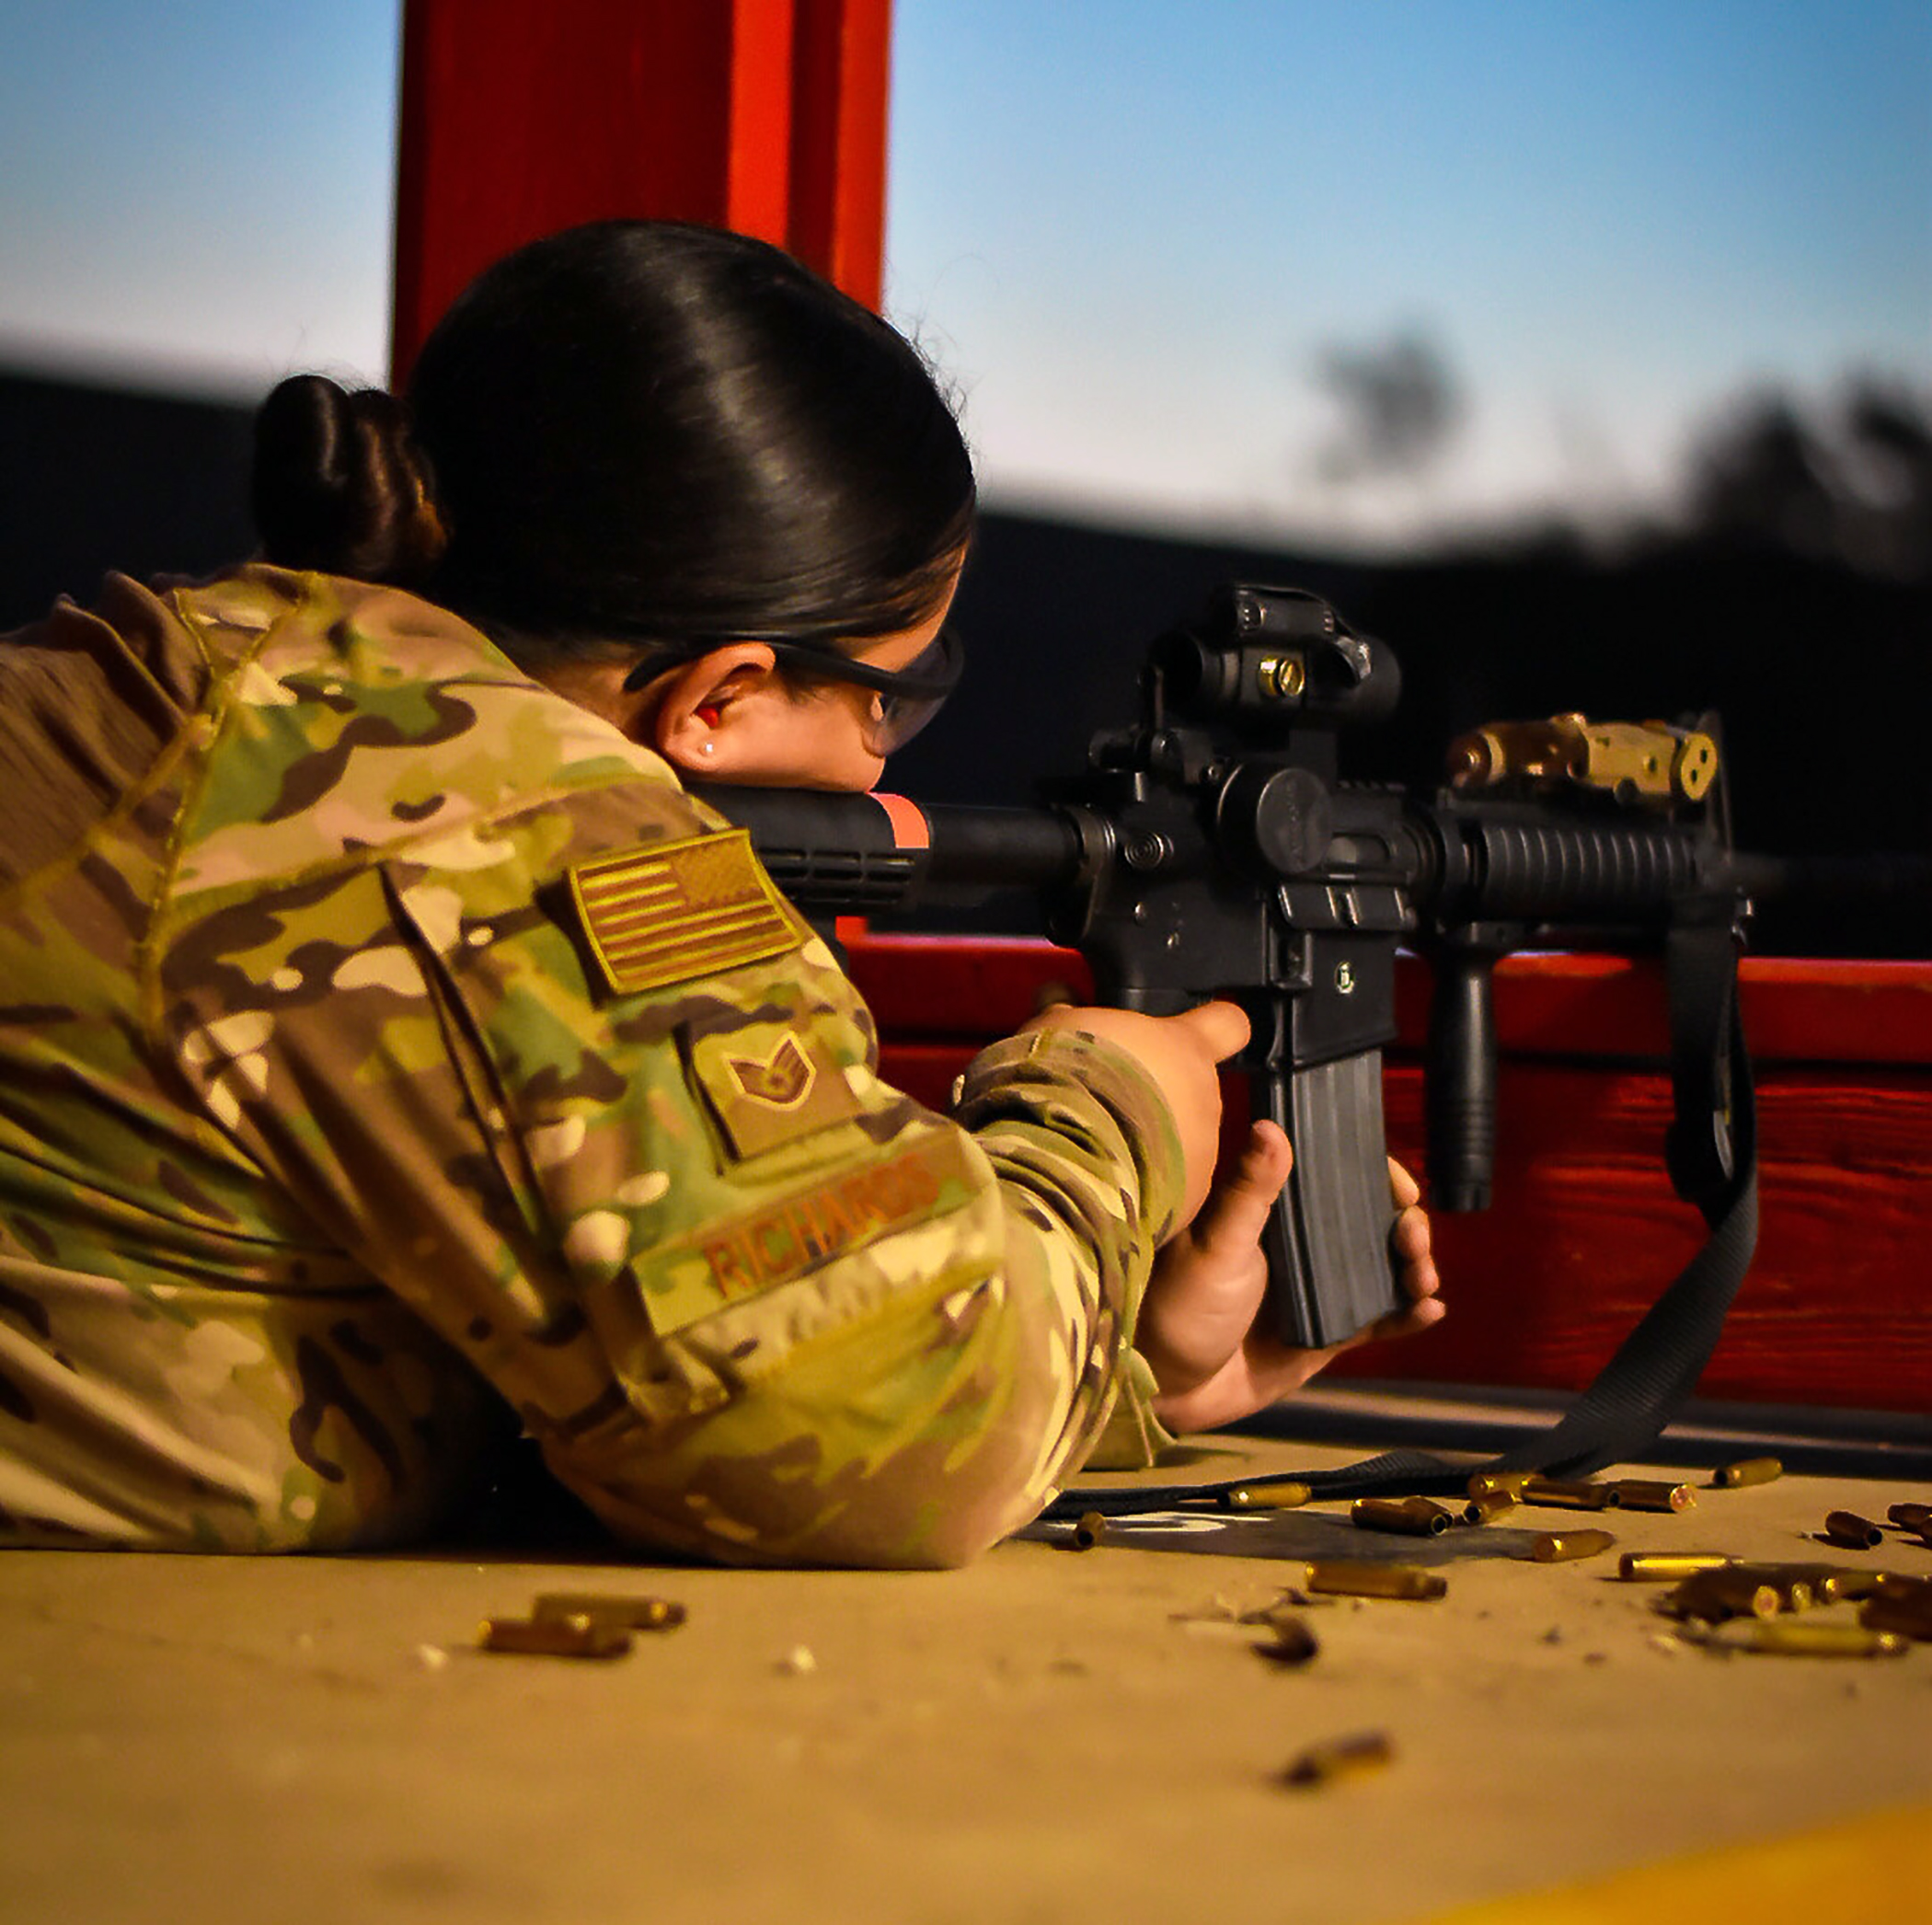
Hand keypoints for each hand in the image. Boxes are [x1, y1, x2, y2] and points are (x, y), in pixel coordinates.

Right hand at [1020, 1000, 1247, 1222]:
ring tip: (1096, 1141)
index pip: (1228, 1023)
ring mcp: (1200, 1152)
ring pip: (1180, 1138)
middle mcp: (1204, 1099)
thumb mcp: (1061, 1026)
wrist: (1064, 1161)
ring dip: (1146, 1137)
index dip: (1213, 1024)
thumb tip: (1061, 997)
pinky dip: (1139, 1182)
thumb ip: (1074, 1014)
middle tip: (1106, 1092)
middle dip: (1155, 1088)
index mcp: (1186, 1048)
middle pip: (1191, 1086)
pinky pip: (1167, 1185)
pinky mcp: (1184, 1201)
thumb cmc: (1068, 1084)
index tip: (1197, 1027)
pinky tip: (1099, 1176)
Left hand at [1139, 1130, 1442, 1436]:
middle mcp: (1298, 1246)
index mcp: (1272, 1213)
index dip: (1373, 1176)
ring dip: (1414, 1264)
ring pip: (1383, 1268)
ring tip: (1422, 1272)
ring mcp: (1316, 1291)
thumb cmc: (1176, 1307)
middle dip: (1404, 1223)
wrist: (1165, 1388)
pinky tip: (1431, 1309)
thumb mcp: (1217, 1244)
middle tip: (1412, 1231)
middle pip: (1370, 1223)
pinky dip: (1409, 1313)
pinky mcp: (1326, 1335)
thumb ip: (1250, 1191)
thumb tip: (1269, 1124)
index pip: (1334, 1178)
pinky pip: (1379, 1320)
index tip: (1398, 1184)